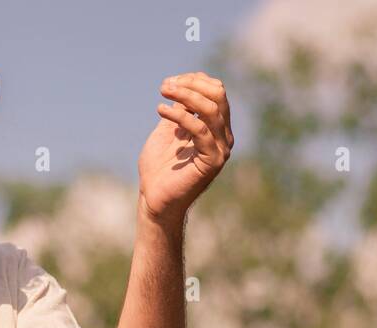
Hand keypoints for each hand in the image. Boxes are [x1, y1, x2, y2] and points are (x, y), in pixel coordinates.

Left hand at [138, 72, 233, 222]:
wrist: (154, 198)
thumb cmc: (159, 167)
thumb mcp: (168, 129)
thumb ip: (179, 109)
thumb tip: (183, 86)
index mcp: (215, 127)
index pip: (215, 91)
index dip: (194, 80)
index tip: (169, 82)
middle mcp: (223, 136)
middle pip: (218, 95)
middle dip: (191, 84)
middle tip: (165, 86)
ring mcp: (220, 148)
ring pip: (211, 109)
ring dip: (185, 95)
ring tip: (162, 93)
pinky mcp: (212, 160)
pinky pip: (200, 129)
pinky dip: (180, 115)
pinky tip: (160, 111)